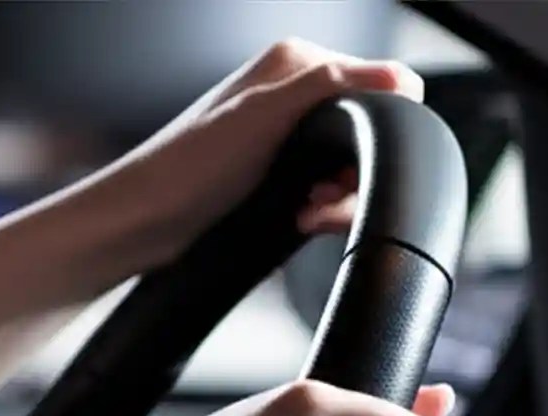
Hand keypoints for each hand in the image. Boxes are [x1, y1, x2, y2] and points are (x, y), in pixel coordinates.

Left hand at [87, 38, 423, 269]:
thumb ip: (331, 86)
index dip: (385, 130)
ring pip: (355, 167)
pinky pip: (334, 190)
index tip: (355, 166)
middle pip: (372, 131)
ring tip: (309, 213)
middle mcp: (297, 93)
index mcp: (297, 63)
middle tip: (323, 196)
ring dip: (342, 199)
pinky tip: (303, 220)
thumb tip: (401, 80)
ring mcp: (292, 135)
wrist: (146, 220)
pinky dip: (327, 210)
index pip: (383, 84)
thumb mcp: (264, 117)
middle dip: (358, 173)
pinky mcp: (286, 174)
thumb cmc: (190, 165)